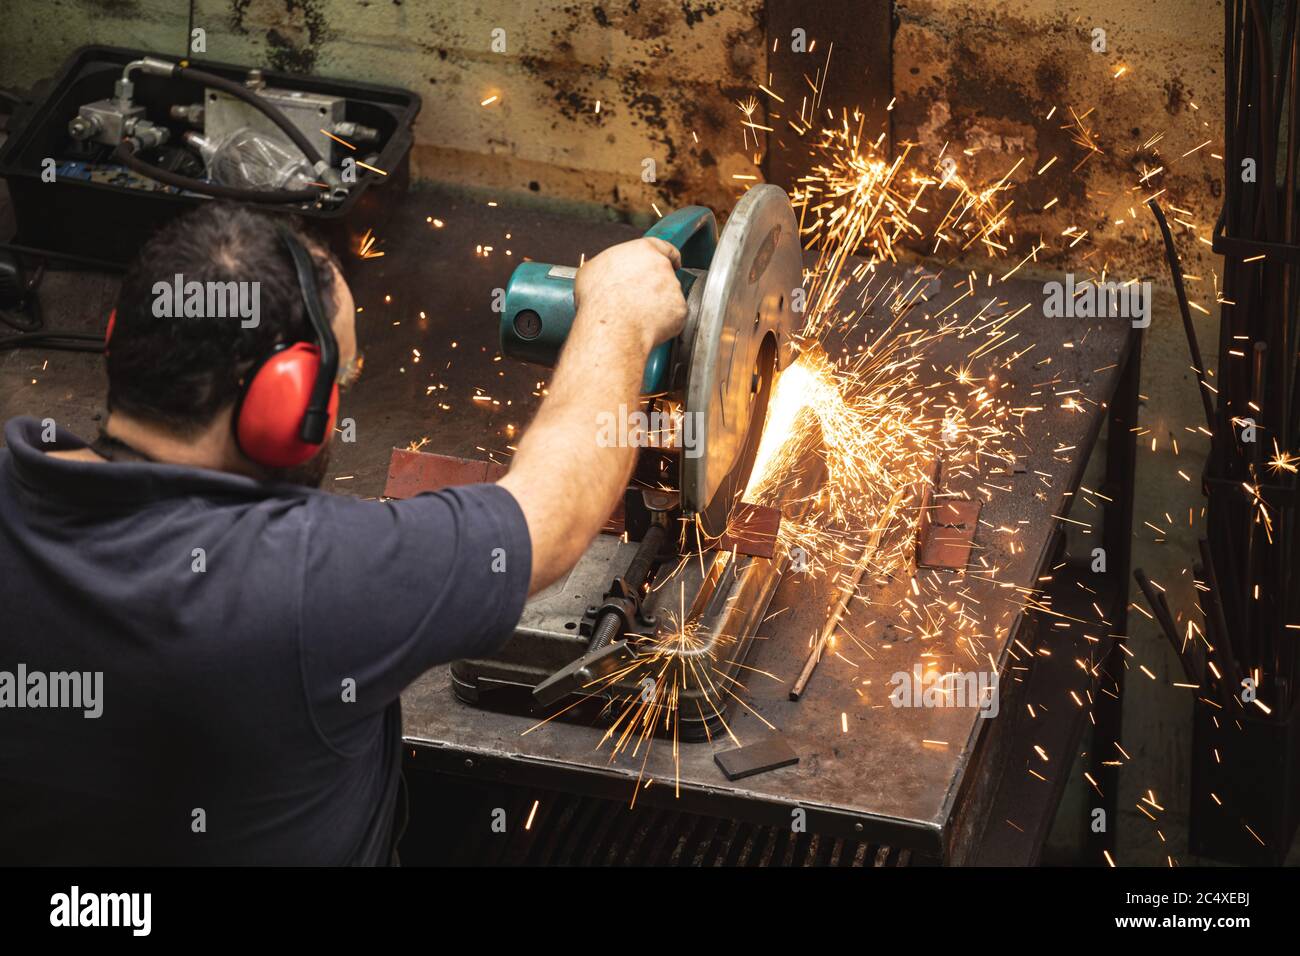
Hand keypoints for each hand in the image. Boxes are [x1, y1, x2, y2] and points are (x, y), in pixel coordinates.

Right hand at [572, 237, 686, 352]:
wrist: (612, 328)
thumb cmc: (599, 300)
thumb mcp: (592, 271)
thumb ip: (608, 265)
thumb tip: (606, 272)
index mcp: (643, 251)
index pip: (663, 246)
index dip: (669, 255)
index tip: (673, 261)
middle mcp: (662, 266)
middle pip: (665, 273)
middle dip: (656, 285)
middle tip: (640, 298)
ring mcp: (673, 288)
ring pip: (669, 297)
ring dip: (658, 305)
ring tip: (636, 315)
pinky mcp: (679, 310)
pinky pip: (673, 317)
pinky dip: (663, 322)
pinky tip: (646, 325)